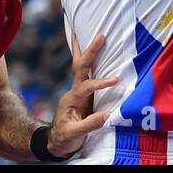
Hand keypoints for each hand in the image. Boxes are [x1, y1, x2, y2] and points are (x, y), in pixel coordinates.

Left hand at [45, 32, 118, 158]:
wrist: (56, 142)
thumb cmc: (64, 139)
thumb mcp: (74, 134)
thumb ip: (90, 124)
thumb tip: (110, 114)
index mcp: (71, 99)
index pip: (87, 86)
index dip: (101, 82)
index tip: (116, 80)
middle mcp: (74, 91)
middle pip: (80, 67)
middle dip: (90, 51)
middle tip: (100, 35)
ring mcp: (78, 91)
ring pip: (80, 66)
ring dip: (83, 49)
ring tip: (81, 30)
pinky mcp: (84, 94)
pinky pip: (86, 72)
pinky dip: (87, 59)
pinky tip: (91, 50)